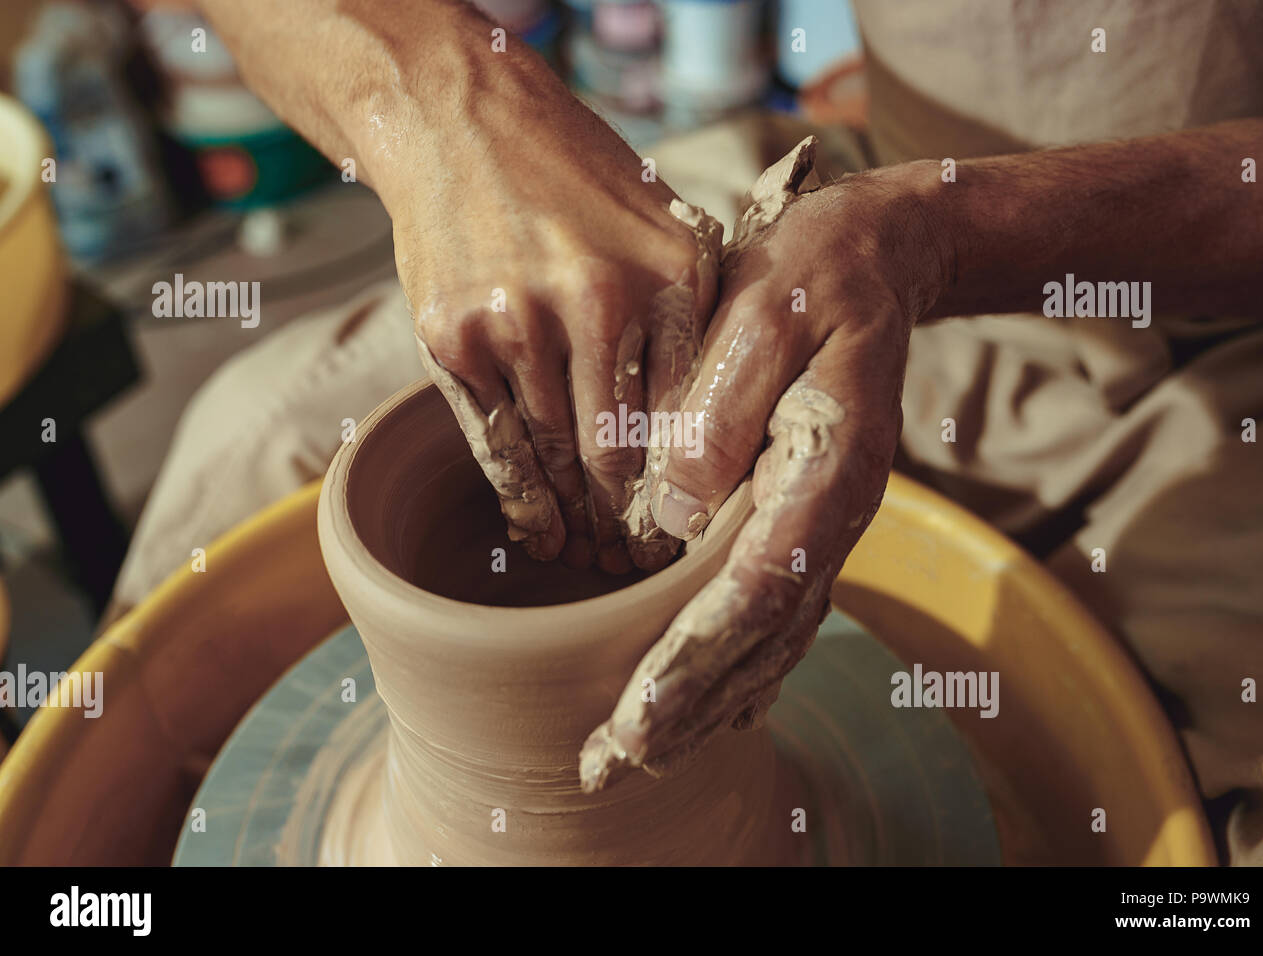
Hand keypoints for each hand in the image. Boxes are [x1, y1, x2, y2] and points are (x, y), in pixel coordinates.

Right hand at [383, 55, 719, 571]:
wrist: (463, 121)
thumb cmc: (579, 182)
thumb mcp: (666, 227)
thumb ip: (694, 317)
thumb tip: (712, 422)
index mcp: (665, 277)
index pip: (686, 416)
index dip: (686, 489)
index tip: (688, 534)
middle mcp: (594, 304)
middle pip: (618, 452)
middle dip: (631, 522)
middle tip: (639, 567)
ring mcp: (516, 323)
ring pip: (555, 456)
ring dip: (576, 520)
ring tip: (592, 560)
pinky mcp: (453, 339)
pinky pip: (494, 441)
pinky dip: (520, 497)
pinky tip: (539, 532)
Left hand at [580, 139, 950, 788]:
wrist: (877, 260)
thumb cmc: (815, 277)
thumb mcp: (763, 313)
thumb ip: (721, 410)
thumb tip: (671, 514)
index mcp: (826, 470)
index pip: (756, 590)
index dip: (695, 659)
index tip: (635, 718)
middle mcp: (832, 515)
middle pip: (762, 640)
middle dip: (686, 711)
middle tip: (609, 766)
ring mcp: (823, 523)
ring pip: (770, 641)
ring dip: (706, 705)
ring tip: (637, 756)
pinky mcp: (802, 518)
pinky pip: (775, 615)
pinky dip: (736, 669)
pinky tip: (702, 705)